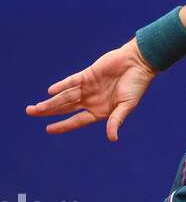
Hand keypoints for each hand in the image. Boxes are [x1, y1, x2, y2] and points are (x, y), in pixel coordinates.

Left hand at [25, 38, 157, 140]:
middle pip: (65, 108)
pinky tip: (51, 90)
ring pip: (64, 96)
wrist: (139, 63)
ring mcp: (88, 87)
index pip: (77, 120)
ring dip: (50, 101)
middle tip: (30, 112)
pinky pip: (71, 81)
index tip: (48, 129)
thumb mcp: (127, 106)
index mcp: (100, 111)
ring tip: (34, 107)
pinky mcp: (87, 74)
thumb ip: (116, 120)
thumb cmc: (136, 85)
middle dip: (47, 111)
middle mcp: (91, 100)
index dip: (62, 125)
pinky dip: (61, 85)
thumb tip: (112, 139)